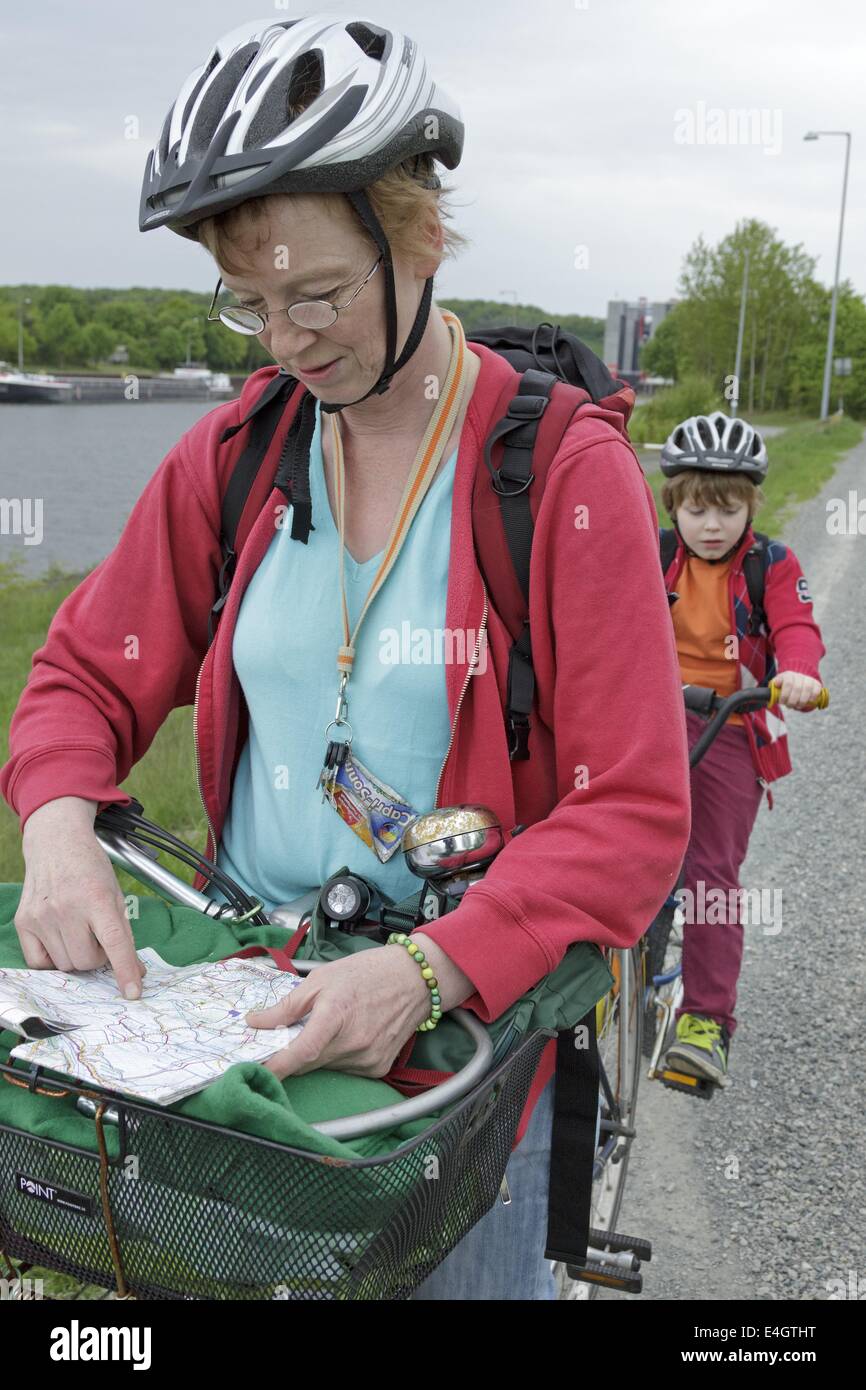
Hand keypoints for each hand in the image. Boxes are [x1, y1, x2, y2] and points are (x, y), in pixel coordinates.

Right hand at [18, 797, 145, 997]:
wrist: (56, 844)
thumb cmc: (90, 869)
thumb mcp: (116, 894)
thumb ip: (125, 934)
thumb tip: (137, 972)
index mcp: (97, 898)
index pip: (114, 942)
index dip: (125, 970)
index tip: (133, 992)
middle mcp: (66, 908)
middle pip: (86, 961)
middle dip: (98, 958)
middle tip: (98, 938)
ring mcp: (41, 916)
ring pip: (65, 965)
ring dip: (76, 957)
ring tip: (79, 932)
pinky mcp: (23, 922)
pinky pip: (40, 962)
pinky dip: (53, 958)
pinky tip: (59, 938)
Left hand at [246, 934, 473, 1080]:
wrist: (415, 979)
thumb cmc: (366, 972)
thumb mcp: (321, 979)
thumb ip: (287, 1005)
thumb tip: (255, 1022)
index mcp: (335, 1016)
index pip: (301, 1052)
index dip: (276, 1067)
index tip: (256, 1073)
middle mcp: (353, 1043)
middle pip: (308, 1063)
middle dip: (293, 1053)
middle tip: (291, 1035)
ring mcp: (368, 1058)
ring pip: (326, 1067)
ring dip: (318, 1054)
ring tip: (332, 1026)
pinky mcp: (378, 1067)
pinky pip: (346, 1069)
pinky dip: (339, 1057)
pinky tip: (350, 1034)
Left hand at [772, 671, 823, 710]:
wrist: (798, 679)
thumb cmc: (785, 686)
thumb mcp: (777, 685)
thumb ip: (773, 690)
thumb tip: (769, 699)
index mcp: (787, 675)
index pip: (787, 683)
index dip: (784, 694)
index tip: (781, 701)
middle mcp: (798, 675)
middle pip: (797, 688)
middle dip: (792, 700)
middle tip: (789, 706)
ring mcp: (808, 679)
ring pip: (807, 689)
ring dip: (802, 701)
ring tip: (797, 706)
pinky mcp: (816, 683)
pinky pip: (816, 690)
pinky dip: (812, 698)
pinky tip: (808, 702)